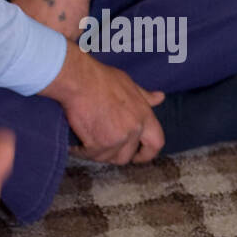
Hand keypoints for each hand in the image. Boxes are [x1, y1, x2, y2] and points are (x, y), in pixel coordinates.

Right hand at [40, 43, 165, 164]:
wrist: (79, 79)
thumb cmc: (101, 78)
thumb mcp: (129, 84)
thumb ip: (145, 97)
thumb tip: (160, 97)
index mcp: (145, 116)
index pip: (156, 143)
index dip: (147, 154)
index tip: (138, 157)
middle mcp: (134, 129)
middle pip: (127, 156)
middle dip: (114, 154)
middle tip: (102, 147)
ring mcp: (118, 138)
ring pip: (108, 158)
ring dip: (96, 153)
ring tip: (86, 142)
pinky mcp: (99, 143)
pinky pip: (91, 155)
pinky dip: (82, 152)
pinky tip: (76, 145)